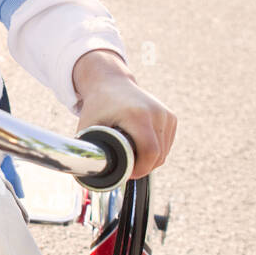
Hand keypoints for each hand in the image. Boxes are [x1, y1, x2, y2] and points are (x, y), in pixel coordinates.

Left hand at [72, 50, 176, 180]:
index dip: (140, 169)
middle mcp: (156, 113)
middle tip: (125, 167)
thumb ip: (86, 149)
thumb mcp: (87, 126)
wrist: (110, 82)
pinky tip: (140, 147)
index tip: (126, 173)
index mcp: (138, 115)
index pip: (150, 153)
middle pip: (159, 156)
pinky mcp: (170, 117)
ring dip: (150, 161)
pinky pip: (167, 145)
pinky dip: (156, 151)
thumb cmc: (97, 106)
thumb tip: (84, 172)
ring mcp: (166, 114)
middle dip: (143, 167)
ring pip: (164, 153)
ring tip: (130, 156)